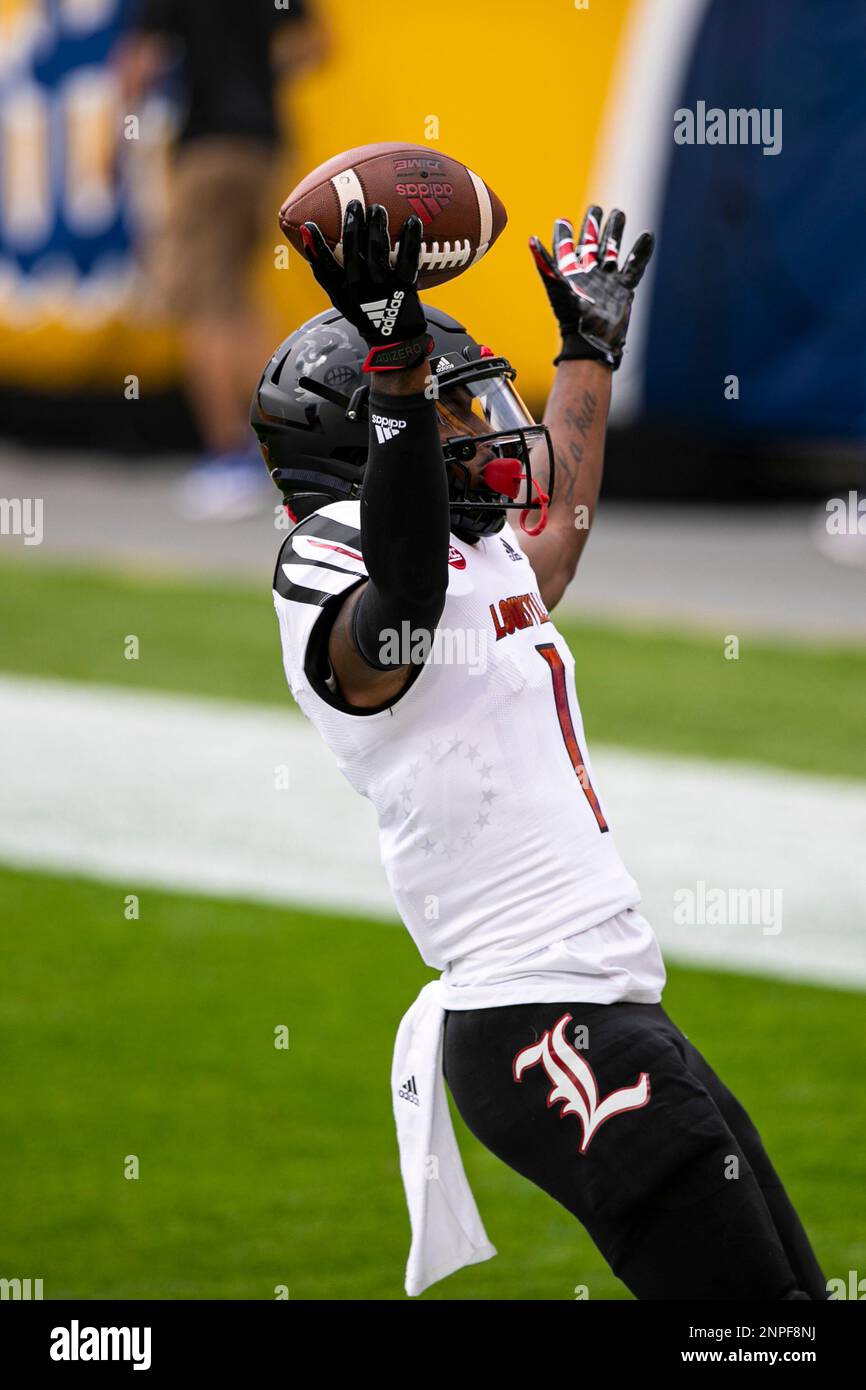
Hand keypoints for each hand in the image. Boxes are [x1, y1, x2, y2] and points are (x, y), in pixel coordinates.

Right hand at [300, 201, 431, 371]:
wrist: (393, 339)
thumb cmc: (364, 311)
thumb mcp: (339, 296)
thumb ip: (323, 269)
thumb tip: (305, 235)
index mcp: (344, 289)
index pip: (325, 264)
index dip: (316, 245)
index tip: (309, 224)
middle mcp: (361, 287)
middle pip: (353, 250)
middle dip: (353, 224)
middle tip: (355, 204)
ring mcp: (383, 287)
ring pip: (377, 251)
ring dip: (376, 226)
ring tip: (378, 208)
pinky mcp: (405, 287)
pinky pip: (407, 260)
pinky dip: (411, 240)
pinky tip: (413, 221)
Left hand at [529, 206, 653, 368]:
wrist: (593, 340)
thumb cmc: (572, 317)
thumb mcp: (556, 286)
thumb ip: (546, 262)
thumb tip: (531, 240)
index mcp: (570, 273)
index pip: (566, 248)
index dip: (564, 235)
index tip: (562, 221)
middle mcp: (588, 274)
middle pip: (591, 244)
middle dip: (593, 226)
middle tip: (595, 209)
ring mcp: (606, 280)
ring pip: (611, 250)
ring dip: (615, 233)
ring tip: (618, 214)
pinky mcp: (623, 289)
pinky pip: (633, 267)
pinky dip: (640, 252)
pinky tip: (647, 236)